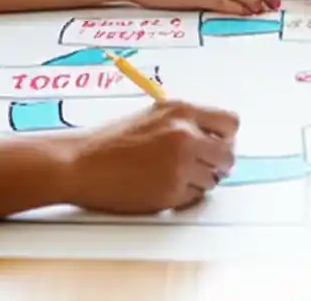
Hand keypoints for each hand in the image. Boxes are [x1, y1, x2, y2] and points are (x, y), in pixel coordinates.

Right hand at [64, 100, 238, 213]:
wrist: (80, 164)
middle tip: (200, 167)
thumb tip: (214, 137)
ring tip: (170, 175)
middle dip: (217, 163)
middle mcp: (185, 136)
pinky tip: (161, 186)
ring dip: (198, 181)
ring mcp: (180, 165)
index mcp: (181, 111)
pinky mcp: (171, 191)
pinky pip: (194, 197)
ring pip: (213, 179)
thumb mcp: (152, 116)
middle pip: (228, 156)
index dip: (225, 137)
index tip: (216, 144)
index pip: (230, 123)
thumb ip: (185, 123)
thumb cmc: (110, 142)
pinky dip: (183, 196)